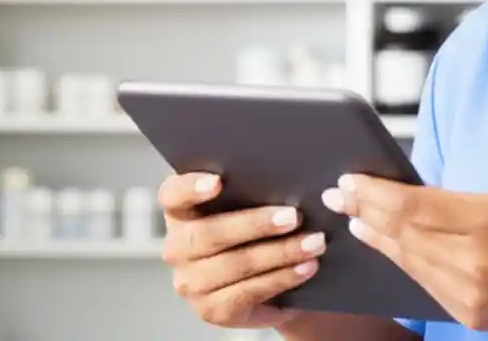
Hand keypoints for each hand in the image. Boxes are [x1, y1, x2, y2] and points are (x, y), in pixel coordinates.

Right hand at [158, 173, 327, 329]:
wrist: (280, 280)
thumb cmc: (266, 229)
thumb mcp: (259, 204)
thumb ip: (262, 187)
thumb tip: (297, 178)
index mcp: (183, 210)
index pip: (173, 194)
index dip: (190, 188)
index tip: (217, 182)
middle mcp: (178, 246)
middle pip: (208, 233)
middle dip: (254, 223)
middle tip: (294, 216)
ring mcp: (191, 281)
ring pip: (233, 264)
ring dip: (280, 252)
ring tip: (314, 242)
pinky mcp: (211, 309)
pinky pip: (247, 292)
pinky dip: (281, 277)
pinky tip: (306, 267)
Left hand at [323, 176, 487, 338]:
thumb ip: (457, 202)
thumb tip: (406, 198)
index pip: (413, 206)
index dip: (374, 193)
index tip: (349, 180)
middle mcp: (475, 262)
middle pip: (404, 234)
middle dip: (366, 212)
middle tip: (338, 195)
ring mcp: (471, 294)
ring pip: (409, 261)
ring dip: (379, 239)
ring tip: (355, 220)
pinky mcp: (470, 315)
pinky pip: (426, 284)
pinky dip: (405, 262)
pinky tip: (390, 247)